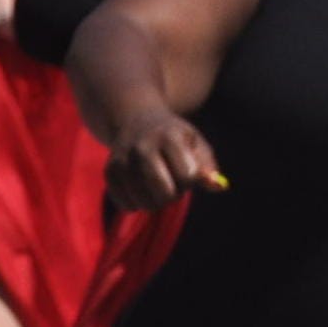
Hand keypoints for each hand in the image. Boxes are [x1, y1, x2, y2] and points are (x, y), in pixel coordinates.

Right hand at [107, 108, 226, 211]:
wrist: (136, 121)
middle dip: (173, 195)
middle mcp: (142, 147)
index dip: (190, 179)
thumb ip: (208, 167)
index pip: (187, 176)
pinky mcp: (109, 173)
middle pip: (165, 193)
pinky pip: (126, 205)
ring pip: (145, 203)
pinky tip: (140, 188)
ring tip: (156, 183)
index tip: (187, 169)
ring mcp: (122, 160)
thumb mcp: (196, 144)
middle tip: (172, 182)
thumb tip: (218, 187)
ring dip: (155, 201)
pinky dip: (137, 203)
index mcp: (169, 137)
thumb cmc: (175, 138)